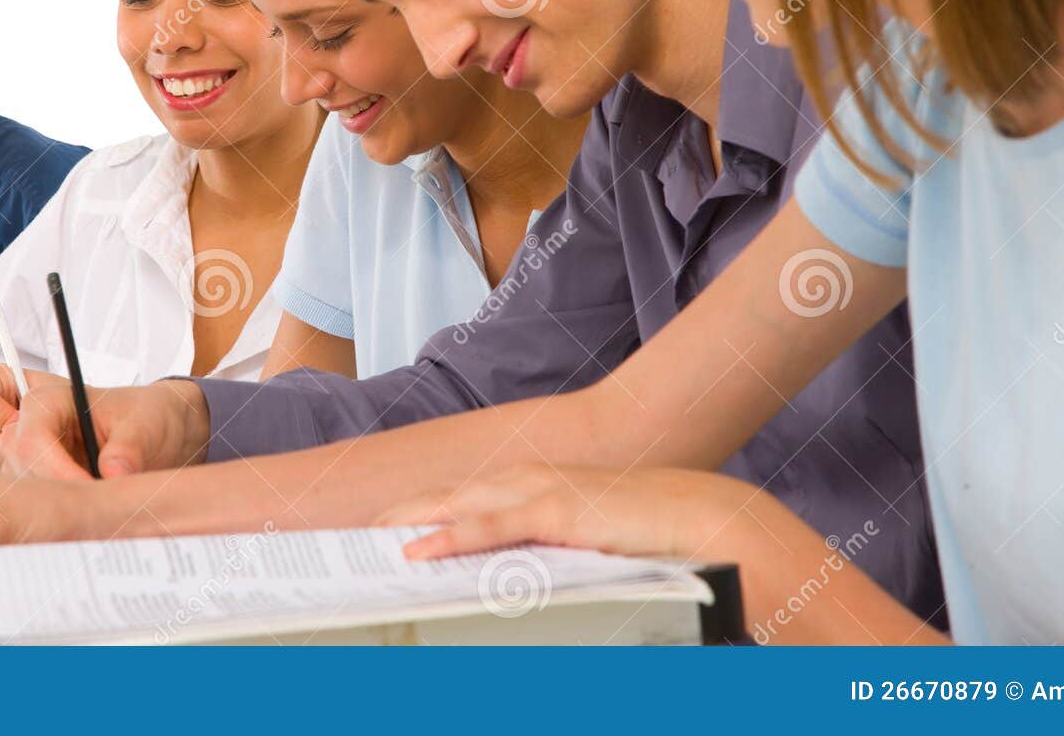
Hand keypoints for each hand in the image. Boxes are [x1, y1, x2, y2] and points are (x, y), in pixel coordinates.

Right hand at [0, 368, 210, 480]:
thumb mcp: (147, 424)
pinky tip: (72, 503)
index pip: (29, 434)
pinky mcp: (23, 471)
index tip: (86, 489)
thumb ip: (129, 447)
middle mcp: (27, 417)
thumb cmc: (145, 415)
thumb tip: (112, 474)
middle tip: (89, 493)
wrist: (154, 430)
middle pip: (7, 451)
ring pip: (1, 471)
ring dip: (38, 490)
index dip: (53, 467)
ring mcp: (19, 445)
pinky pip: (11, 491)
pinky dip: (38, 501)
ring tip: (84, 491)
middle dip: (44, 480)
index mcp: (52, 395)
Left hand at [380, 464, 741, 561]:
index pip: (465, 498)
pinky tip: (418, 550)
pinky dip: (451, 537)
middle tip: (359, 533)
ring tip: (372, 539)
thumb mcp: (584, 544)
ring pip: (459, 505)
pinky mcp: (555, 511)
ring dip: (413, 521)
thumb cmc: (649, 533)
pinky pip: (491, 526)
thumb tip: (517, 582)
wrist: (703, 517)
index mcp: (535, 486)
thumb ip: (547, 555)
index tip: (385, 528)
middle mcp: (529, 480)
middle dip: (404, 512)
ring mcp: (541, 491)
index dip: (423, 510)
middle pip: (449, 495)